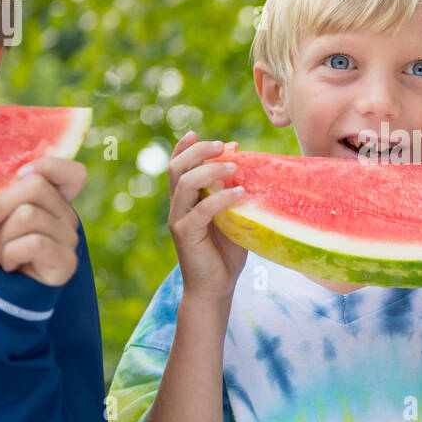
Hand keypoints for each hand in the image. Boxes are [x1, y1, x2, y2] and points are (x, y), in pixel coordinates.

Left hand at [0, 156, 86, 286]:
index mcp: (53, 201)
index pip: (73, 173)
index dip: (48, 166)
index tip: (17, 176)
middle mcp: (67, 216)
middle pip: (36, 186)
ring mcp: (69, 239)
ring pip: (28, 215)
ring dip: (0, 238)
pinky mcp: (67, 261)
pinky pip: (34, 243)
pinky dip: (11, 254)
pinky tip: (7, 265)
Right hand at [166, 132, 248, 301]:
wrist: (215, 287)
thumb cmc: (226, 252)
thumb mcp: (233, 216)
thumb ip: (232, 193)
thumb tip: (244, 164)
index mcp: (186, 199)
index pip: (178, 166)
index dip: (184, 147)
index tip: (197, 133)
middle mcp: (178, 206)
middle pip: (177, 168)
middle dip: (198, 151)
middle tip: (223, 146)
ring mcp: (179, 219)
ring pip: (185, 184)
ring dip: (210, 170)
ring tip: (234, 166)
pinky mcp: (185, 235)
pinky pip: (200, 210)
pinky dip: (220, 198)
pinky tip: (239, 193)